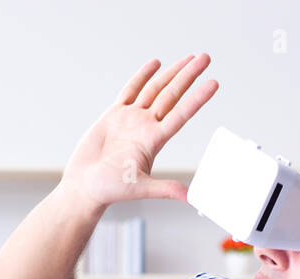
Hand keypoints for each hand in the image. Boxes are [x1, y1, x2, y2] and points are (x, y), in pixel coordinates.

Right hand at [60, 54, 218, 209]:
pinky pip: (131, 90)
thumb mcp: (141, 188)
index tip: (214, 84)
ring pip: (155, 89)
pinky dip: (143, 76)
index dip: (197, 99)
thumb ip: (165, 189)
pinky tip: (156, 64)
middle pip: (172, 95)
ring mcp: (131, 119)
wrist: (85, 186)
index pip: (181, 114)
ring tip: (189, 58)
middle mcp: (146, 126)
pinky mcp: (114, 115)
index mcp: (154, 140)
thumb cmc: (110, 190)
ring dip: (172, 73)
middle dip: (189, 76)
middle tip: (206, 58)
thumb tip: (190, 199)